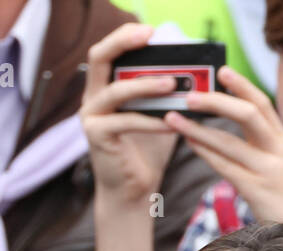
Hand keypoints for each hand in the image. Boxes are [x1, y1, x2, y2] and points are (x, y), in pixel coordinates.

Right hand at [81, 23, 179, 203]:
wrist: (134, 188)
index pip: (106, 51)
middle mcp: (92, 98)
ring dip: (146, 84)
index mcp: (103, 87)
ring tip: (173, 84)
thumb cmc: (148, 148)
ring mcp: (91, 117)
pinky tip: (174, 122)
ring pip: (116, 90)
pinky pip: (127, 121)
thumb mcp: (158, 110)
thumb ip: (165, 89)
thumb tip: (191, 64)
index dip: (125, 35)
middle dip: (124, 42)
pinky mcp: (97, 137)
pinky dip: (153, 120)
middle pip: (99, 58)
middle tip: (150, 36)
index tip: (150, 29)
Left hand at [163, 66, 282, 244]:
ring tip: (173, 118)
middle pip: (249, 114)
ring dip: (198, 128)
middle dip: (217, 101)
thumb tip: (228, 139)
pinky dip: (205, 152)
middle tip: (190, 94)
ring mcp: (269, 170)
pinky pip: (226, 167)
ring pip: (230, 141)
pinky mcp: (258, 191)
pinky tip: (189, 142)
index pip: (263, 104)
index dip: (242, 86)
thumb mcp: (280, 170)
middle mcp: (279, 151)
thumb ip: (260, 152)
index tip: (223, 71)